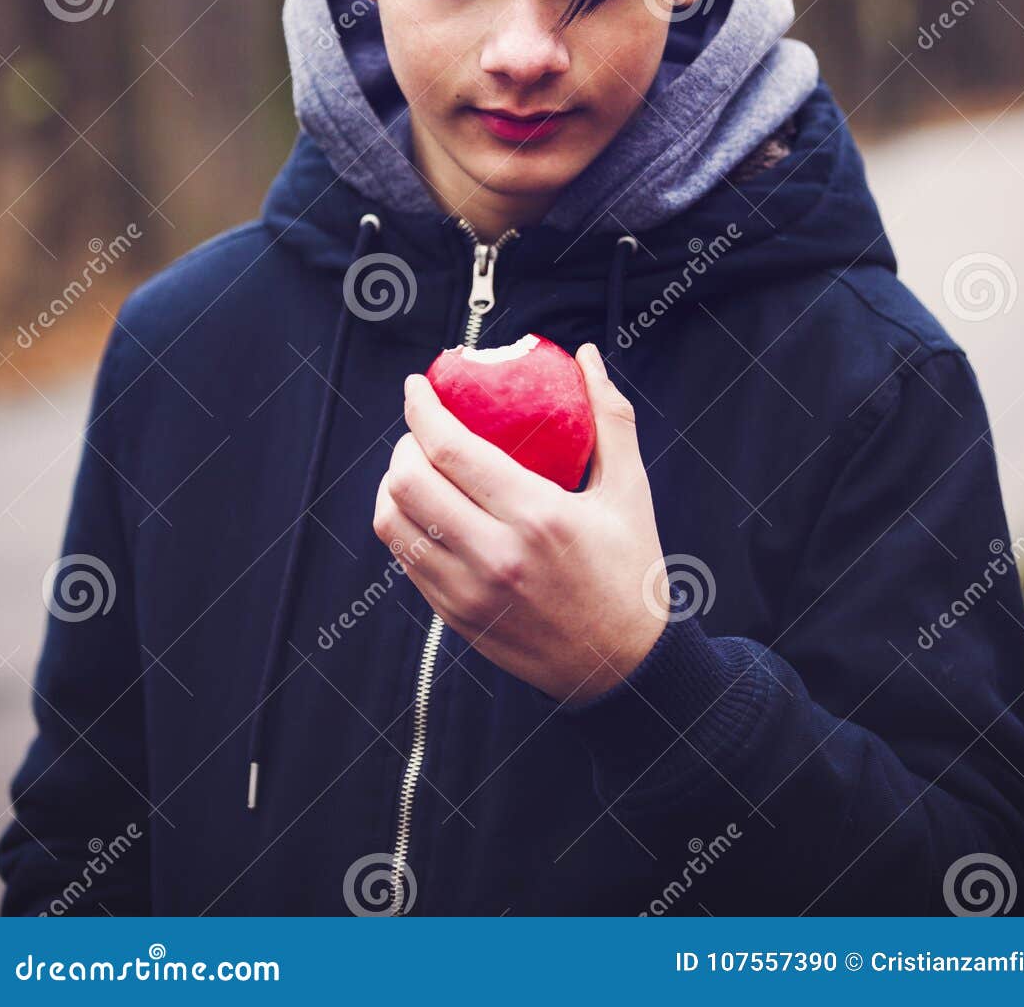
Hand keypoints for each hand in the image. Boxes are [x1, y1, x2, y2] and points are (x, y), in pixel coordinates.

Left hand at [373, 341, 667, 703]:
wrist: (622, 667)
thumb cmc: (630, 571)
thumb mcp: (629, 491)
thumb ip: (610, 417)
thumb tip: (585, 356)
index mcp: (539, 517)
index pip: (452, 451)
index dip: (422, 410)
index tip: (418, 387)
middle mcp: (496, 556)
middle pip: (408, 485)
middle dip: (403, 445)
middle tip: (421, 432)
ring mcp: (470, 593)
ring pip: (395, 526)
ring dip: (393, 487)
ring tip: (415, 469)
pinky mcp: (456, 619)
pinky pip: (406, 562)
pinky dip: (404, 526)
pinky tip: (425, 511)